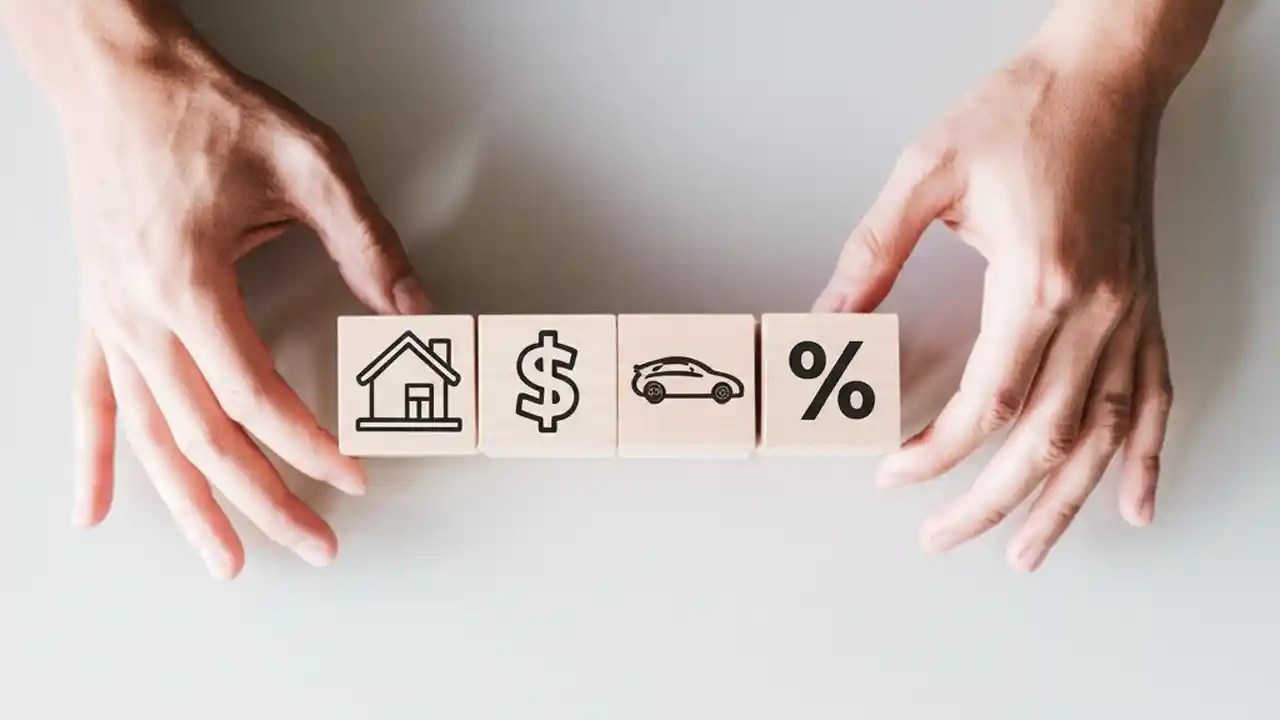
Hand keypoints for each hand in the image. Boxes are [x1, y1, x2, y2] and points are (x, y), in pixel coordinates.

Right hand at [7, 2, 428, 577]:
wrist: (120, 76)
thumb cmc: (204, 111)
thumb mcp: (308, 161)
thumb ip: (367, 240)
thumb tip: (416, 310)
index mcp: (187, 278)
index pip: (251, 393)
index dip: (307, 444)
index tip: (353, 474)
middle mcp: (138, 311)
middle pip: (201, 435)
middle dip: (262, 499)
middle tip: (316, 543)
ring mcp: (109, 316)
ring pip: (148, 435)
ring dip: (189, 505)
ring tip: (227, 560)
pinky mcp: (97, 311)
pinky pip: (90, 400)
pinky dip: (92, 459)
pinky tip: (95, 510)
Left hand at [815, 0, 1219, 570]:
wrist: (1103, 75)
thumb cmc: (1021, 112)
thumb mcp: (926, 172)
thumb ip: (873, 253)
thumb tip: (827, 319)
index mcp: (1040, 280)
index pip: (988, 402)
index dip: (936, 451)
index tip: (892, 473)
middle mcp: (1097, 310)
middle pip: (1047, 439)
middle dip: (989, 502)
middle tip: (939, 537)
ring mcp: (1130, 313)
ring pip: (1105, 437)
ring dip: (1064, 503)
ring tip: (1027, 554)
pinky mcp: (1143, 307)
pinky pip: (1157, 398)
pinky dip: (1148, 458)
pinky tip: (1136, 503)